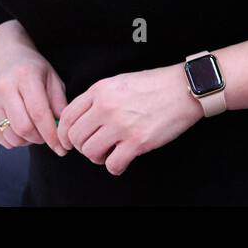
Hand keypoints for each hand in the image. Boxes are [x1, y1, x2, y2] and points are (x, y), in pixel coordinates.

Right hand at [0, 21, 70, 154]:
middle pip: (24, 128)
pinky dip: (16, 140)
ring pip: (13, 137)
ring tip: (35, 128)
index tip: (62, 148)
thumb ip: (60, 104)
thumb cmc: (34, 70)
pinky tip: (21, 126)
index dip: (51, 134)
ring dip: (28, 140)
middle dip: (41, 138)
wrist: (5, 57)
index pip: (39, 113)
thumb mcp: (52, 78)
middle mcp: (4, 88)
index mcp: (25, 76)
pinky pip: (2, 139)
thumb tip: (64, 131)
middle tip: (48, 134)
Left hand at [56, 64, 203, 175]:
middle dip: (82, 147)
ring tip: (109, 153)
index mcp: (100, 90)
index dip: (64, 133)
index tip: (69, 141)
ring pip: (90, 152)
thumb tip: (82, 118)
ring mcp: (121, 125)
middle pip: (76, 137)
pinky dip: (115, 166)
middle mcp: (106, 107)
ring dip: (97, 157)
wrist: (183, 89)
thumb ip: (98, 97)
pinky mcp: (137, 142)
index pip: (67, 116)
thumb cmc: (154, 85)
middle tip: (94, 147)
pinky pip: (112, 165)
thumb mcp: (119, 81)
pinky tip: (122, 160)